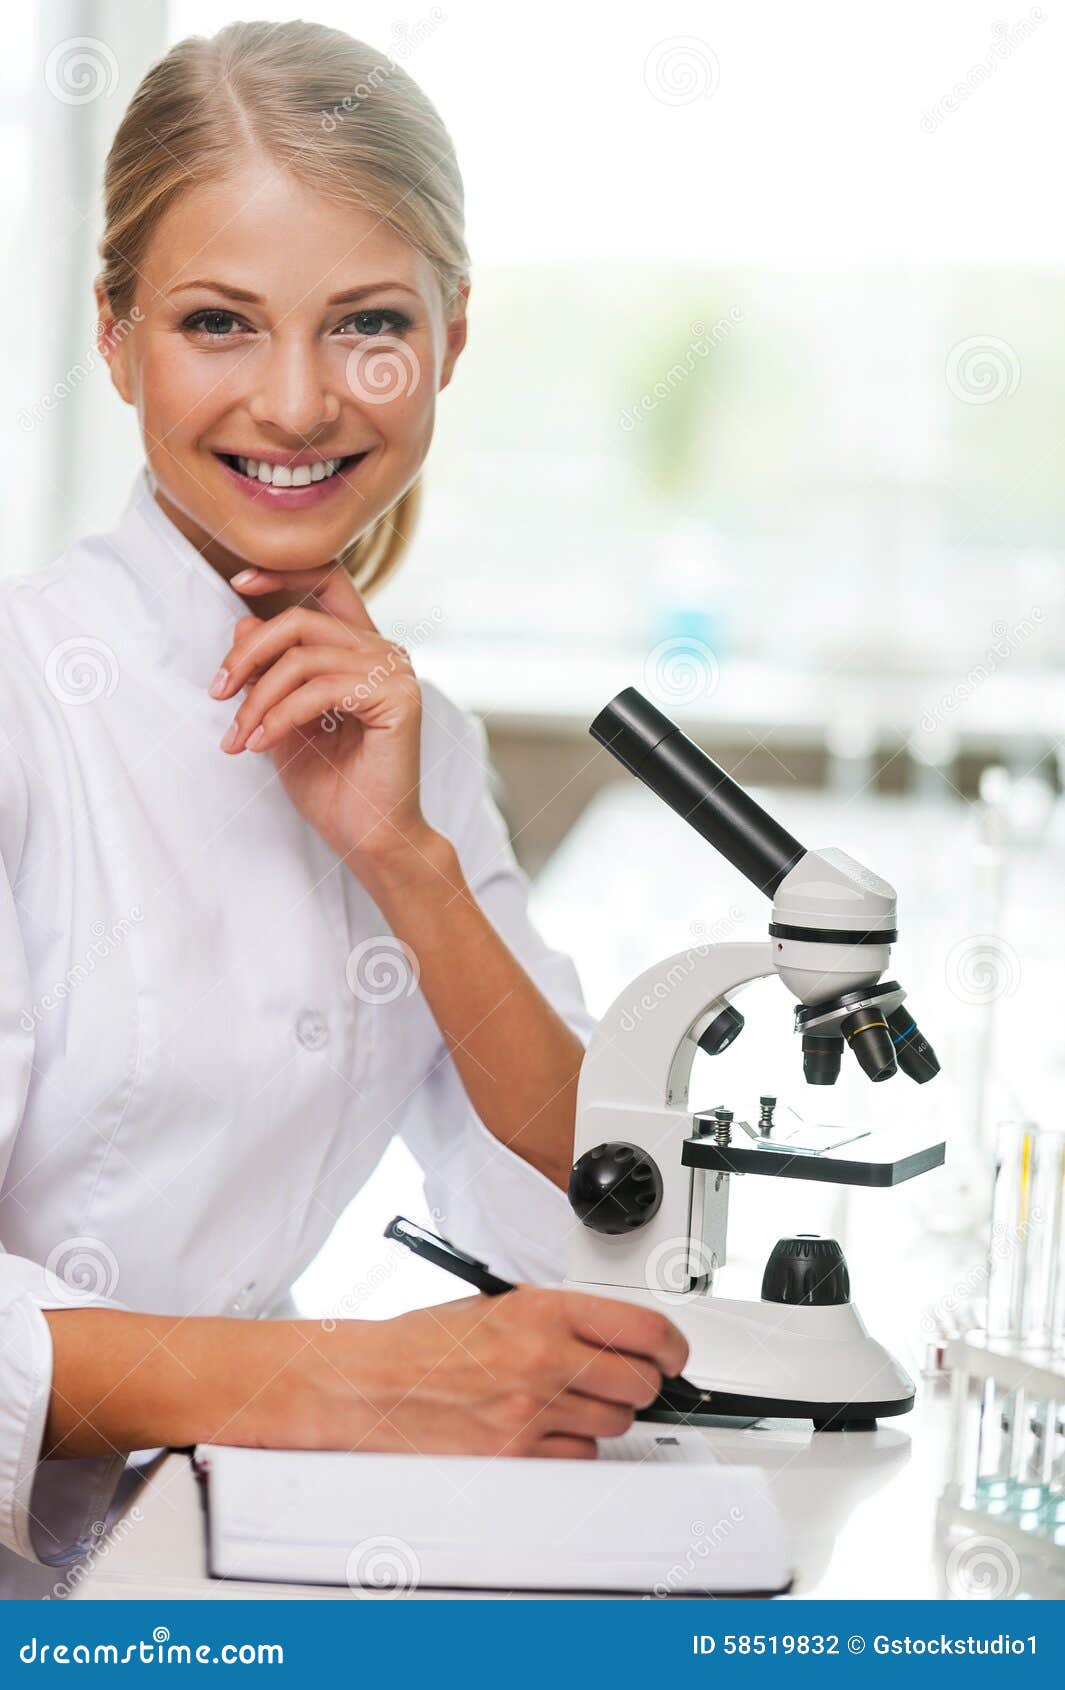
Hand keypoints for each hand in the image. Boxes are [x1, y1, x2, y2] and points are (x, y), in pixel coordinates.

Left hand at [211, 564, 428, 866]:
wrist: (368, 838)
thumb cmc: (331, 786)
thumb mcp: (282, 719)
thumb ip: (268, 673)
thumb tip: (242, 621)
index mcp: (361, 648)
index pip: (329, 579)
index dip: (284, 571)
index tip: (237, 583)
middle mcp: (384, 650)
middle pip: (301, 619)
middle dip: (248, 655)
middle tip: (217, 694)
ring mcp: (396, 671)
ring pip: (304, 658)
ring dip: (258, 699)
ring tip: (238, 737)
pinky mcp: (398, 698)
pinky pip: (321, 690)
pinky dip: (280, 716)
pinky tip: (260, 744)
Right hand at [273, 1288, 689, 1458]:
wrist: (370, 1383)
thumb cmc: (423, 1344)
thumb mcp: (497, 1304)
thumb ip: (558, 1316)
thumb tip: (613, 1333)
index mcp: (541, 1309)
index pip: (642, 1329)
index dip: (672, 1347)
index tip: (674, 1354)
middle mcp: (542, 1358)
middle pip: (639, 1382)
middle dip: (640, 1383)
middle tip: (626, 1378)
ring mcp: (531, 1410)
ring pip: (614, 1422)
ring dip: (605, 1414)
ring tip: (570, 1399)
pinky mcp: (516, 1453)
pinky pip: (580, 1456)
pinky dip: (574, 1446)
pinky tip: (547, 1427)